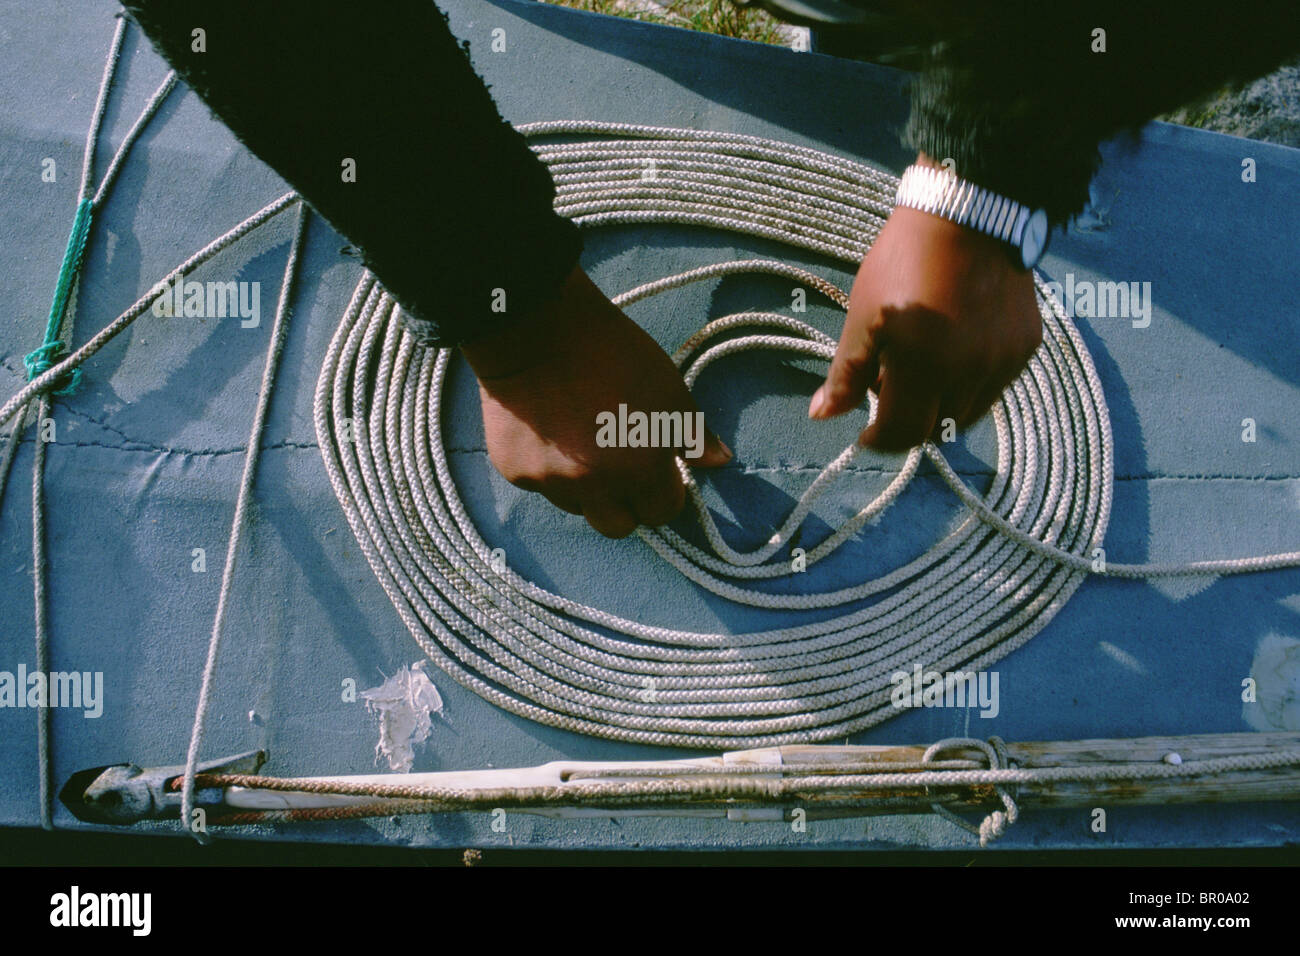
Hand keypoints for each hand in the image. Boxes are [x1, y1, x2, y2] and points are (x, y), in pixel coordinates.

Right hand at [462, 266, 730, 537]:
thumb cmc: (611, 351)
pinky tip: (549, 430)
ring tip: (581, 442)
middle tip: (620, 466)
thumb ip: (693, 433)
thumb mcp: (667, 386)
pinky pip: (541, 485)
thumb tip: (718, 462)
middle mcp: (594, 485)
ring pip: (577, 507)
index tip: (655, 469)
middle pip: (618, 526)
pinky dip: (549, 467)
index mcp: (640, 467)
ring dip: (585, 488)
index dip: (662, 491)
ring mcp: (551, 482)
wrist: (535, 327)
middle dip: (625, 504)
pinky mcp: (515, 472)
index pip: (662, 511)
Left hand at [808, 181, 1041, 450]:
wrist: (970, 213)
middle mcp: (970, 370)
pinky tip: (952, 352)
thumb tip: (822, 415)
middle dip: (909, 421)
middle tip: (890, 388)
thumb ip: (846, 372)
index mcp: (924, 363)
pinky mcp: (1025, 347)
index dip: (880, 440)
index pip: (904, 433)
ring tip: (921, 368)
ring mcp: (1003, 360)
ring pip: (967, 413)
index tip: (865, 432)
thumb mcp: (864, 315)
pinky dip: (969, 385)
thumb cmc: (904, 260)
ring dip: (940, 407)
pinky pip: (993, 387)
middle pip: (936, 430)